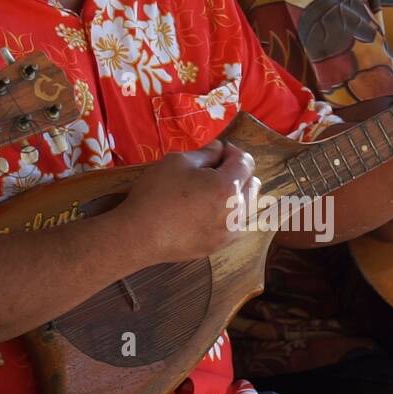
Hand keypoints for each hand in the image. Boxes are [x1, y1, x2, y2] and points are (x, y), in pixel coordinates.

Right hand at [119, 140, 256, 262]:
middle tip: (213, 171)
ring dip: (235, 194)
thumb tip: (220, 148)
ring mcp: (230, 231)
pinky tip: (207, 212)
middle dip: (238, 173)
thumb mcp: (178, 162)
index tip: (217, 153)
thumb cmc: (156, 194)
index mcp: (227, 186)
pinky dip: (228, 213)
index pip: (246, 162)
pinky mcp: (220, 245)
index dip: (232, 152)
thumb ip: (206, 153)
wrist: (140, 236)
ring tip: (209, 192)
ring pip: (247, 205)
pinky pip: (235, 224)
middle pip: (253, 183)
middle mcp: (236, 211)